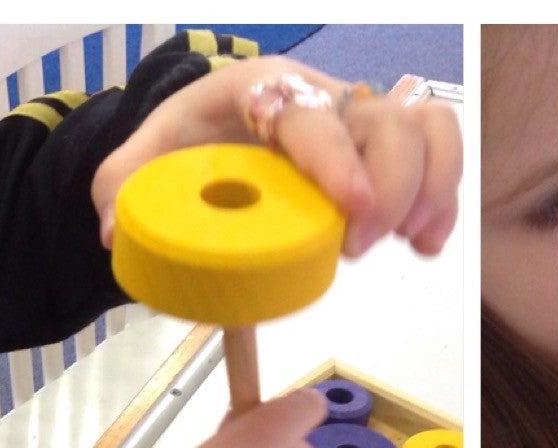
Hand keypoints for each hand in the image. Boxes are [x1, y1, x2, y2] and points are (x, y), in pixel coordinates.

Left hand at [93, 58, 461, 259]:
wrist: (215, 126)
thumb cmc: (191, 137)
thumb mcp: (145, 154)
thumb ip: (121, 184)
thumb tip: (112, 228)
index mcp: (265, 92)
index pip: (316, 117)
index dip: (340, 162)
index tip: (352, 214)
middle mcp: (325, 100)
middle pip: (389, 122)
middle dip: (393, 185)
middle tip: (364, 246)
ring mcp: (362, 125)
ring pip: (428, 130)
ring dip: (433, 188)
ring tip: (413, 242)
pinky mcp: (387, 155)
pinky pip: (439, 156)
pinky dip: (445, 197)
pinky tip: (426, 242)